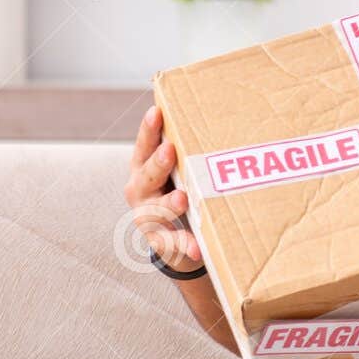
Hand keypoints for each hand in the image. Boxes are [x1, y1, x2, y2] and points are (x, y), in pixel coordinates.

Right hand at [123, 104, 203, 274]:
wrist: (171, 235)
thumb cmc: (177, 187)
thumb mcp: (178, 168)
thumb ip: (187, 148)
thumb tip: (218, 111)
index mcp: (143, 166)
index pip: (145, 144)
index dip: (149, 129)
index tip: (156, 112)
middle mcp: (140, 189)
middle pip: (147, 174)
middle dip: (158, 162)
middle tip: (170, 150)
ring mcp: (146, 215)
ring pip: (156, 209)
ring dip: (169, 203)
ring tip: (181, 199)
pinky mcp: (158, 240)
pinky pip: (171, 243)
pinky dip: (184, 244)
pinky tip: (197, 247)